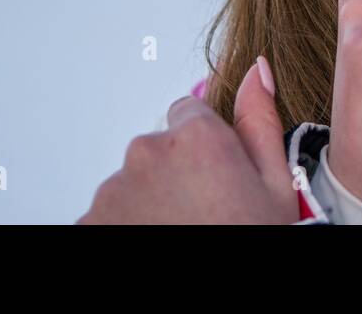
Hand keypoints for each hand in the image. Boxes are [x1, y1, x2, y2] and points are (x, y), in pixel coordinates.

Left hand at [76, 57, 298, 223]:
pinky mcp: (87, 223)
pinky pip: (108, 215)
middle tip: (204, 217)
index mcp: (198, 138)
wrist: (205, 300)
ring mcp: (112, 191)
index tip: (218, 178)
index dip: (208, 148)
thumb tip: (254, 71)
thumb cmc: (250, 245)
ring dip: (150, 205)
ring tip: (181, 235)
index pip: (190, 113)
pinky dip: (125, 228)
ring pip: (133, 185)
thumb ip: (259, 121)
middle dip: (176, 176)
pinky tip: (155, 243)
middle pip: (158, 150)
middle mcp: (147, 154)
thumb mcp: (275, 188)